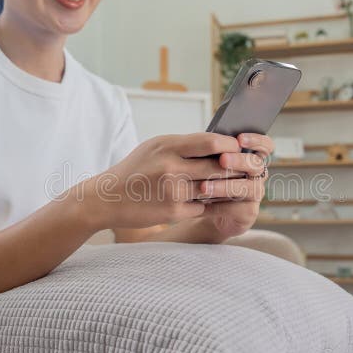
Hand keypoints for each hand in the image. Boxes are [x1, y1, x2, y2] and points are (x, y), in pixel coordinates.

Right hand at [82, 133, 239, 228]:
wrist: (107, 198)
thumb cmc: (135, 170)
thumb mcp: (155, 148)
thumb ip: (183, 145)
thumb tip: (218, 143)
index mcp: (168, 146)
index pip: (211, 141)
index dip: (230, 145)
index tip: (238, 148)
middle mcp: (171, 167)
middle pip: (219, 166)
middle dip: (235, 168)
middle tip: (246, 168)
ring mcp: (173, 191)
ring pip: (214, 188)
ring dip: (226, 188)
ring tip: (235, 184)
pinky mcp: (174, 212)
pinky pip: (204, 206)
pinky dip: (209, 204)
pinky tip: (211, 201)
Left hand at [200, 133, 273, 238]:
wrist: (205, 209)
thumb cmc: (207, 178)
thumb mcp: (208, 163)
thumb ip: (213, 153)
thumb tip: (206, 140)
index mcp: (251, 157)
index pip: (265, 145)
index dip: (257, 140)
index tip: (240, 139)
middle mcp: (258, 175)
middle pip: (256, 164)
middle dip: (239, 161)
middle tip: (222, 159)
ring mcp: (255, 194)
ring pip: (248, 188)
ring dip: (225, 186)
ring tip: (204, 187)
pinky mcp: (249, 212)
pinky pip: (238, 208)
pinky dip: (219, 206)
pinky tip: (202, 204)